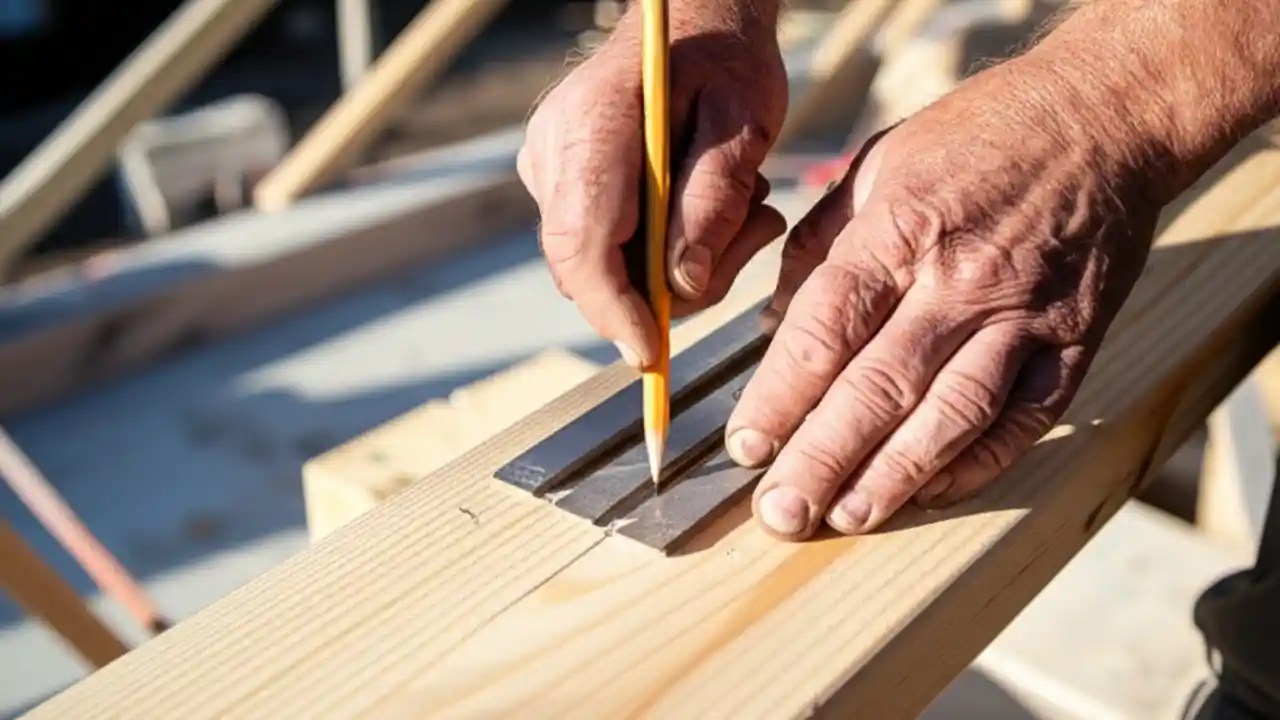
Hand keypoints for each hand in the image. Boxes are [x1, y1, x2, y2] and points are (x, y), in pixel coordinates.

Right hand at [518, 2, 787, 367]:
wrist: (693, 17)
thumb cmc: (724, 57)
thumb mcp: (744, 119)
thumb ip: (714, 200)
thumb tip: (683, 285)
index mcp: (591, 125)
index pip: (583, 243)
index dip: (614, 311)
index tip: (650, 354)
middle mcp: (553, 151)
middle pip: (587, 268)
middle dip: (664, 292)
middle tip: (746, 238)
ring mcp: (549, 169)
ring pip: (597, 267)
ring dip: (674, 268)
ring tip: (739, 211)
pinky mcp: (561, 184)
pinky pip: (603, 249)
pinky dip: (659, 253)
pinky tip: (705, 211)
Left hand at [727, 57, 1164, 539]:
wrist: (1102, 117)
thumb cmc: (974, 140)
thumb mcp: (876, 167)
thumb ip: (819, 248)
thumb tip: (772, 326)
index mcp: (899, 229)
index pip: (826, 328)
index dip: (780, 396)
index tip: (745, 447)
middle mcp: (960, 279)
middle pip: (880, 386)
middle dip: (823, 457)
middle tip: (780, 512)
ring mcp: (1023, 315)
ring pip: (952, 414)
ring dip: (894, 476)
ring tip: (845, 518)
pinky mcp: (1074, 343)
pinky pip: (1023, 421)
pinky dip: (974, 465)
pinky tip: (928, 494)